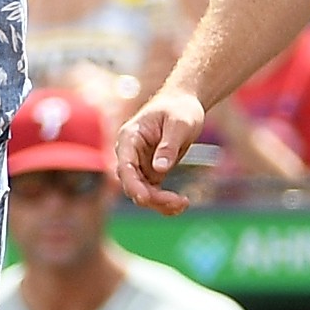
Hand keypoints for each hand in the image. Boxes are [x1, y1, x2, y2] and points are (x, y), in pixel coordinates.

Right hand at [114, 85, 208, 213]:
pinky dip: (165, 202)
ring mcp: (140, 165)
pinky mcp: (151, 172)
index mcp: (130, 138)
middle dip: (152, 197)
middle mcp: (130, 154)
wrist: (184, 104)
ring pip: (142, 192)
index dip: (132, 184)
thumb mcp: (179, 123)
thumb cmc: (180, 108)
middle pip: (132, 184)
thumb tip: (160, 169)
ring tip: (183, 204)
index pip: (124, 165)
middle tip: (178, 202)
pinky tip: (181, 205)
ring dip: (160, 203)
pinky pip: (153, 193)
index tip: (144, 198)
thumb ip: (169, 145)